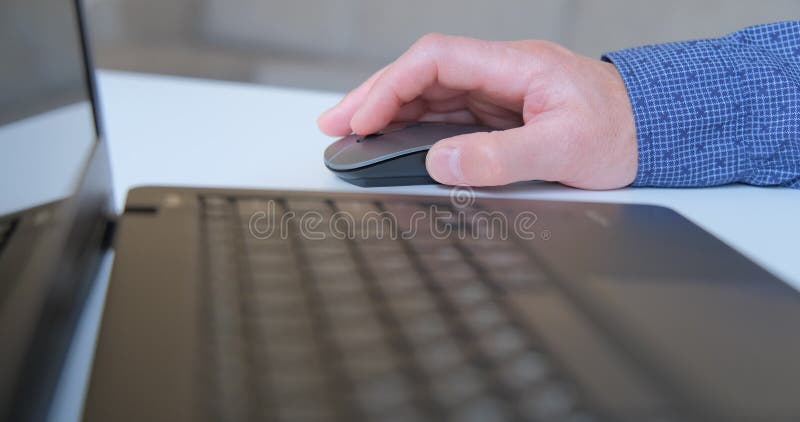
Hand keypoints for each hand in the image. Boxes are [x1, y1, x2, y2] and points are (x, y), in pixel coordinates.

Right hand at [317, 34, 637, 188]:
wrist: (656, 131)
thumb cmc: (622, 133)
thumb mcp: (565, 152)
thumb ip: (500, 158)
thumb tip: (440, 163)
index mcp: (517, 67)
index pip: (438, 60)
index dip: (393, 85)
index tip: (364, 117)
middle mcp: (501, 73)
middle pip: (423, 73)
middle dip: (374, 96)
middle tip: (334, 124)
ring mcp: (499, 92)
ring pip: (430, 92)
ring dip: (387, 109)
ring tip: (351, 132)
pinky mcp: (500, 113)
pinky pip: (446, 113)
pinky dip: (413, 124)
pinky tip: (392, 137)